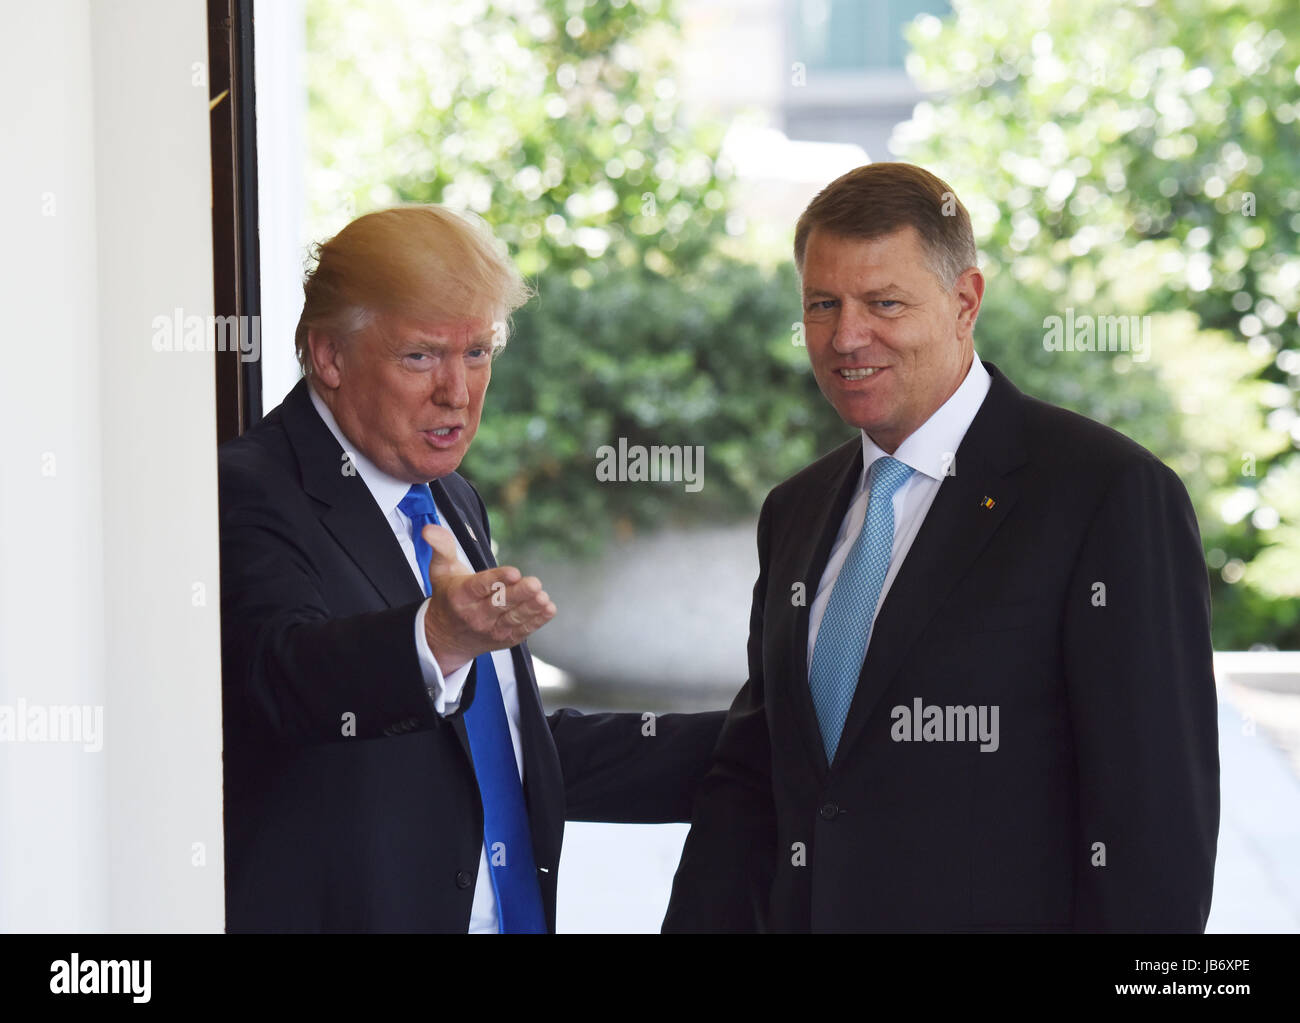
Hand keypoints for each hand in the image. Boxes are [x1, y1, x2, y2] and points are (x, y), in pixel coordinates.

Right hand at [419, 524, 555, 674]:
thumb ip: (440, 547)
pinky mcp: (505, 639)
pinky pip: (522, 630)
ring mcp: (491, 629)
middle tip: (535, 584)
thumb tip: (430, 529)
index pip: (480, 586)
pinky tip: (548, 609)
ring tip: (543, 597)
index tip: (514, 572)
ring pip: (513, 618)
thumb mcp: (440, 571)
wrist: (445, 637)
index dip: (497, 579)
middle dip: (519, 594)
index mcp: (461, 596)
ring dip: (530, 608)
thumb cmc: (448, 597)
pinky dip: (536, 621)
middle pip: (500, 603)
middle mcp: (475, 615)